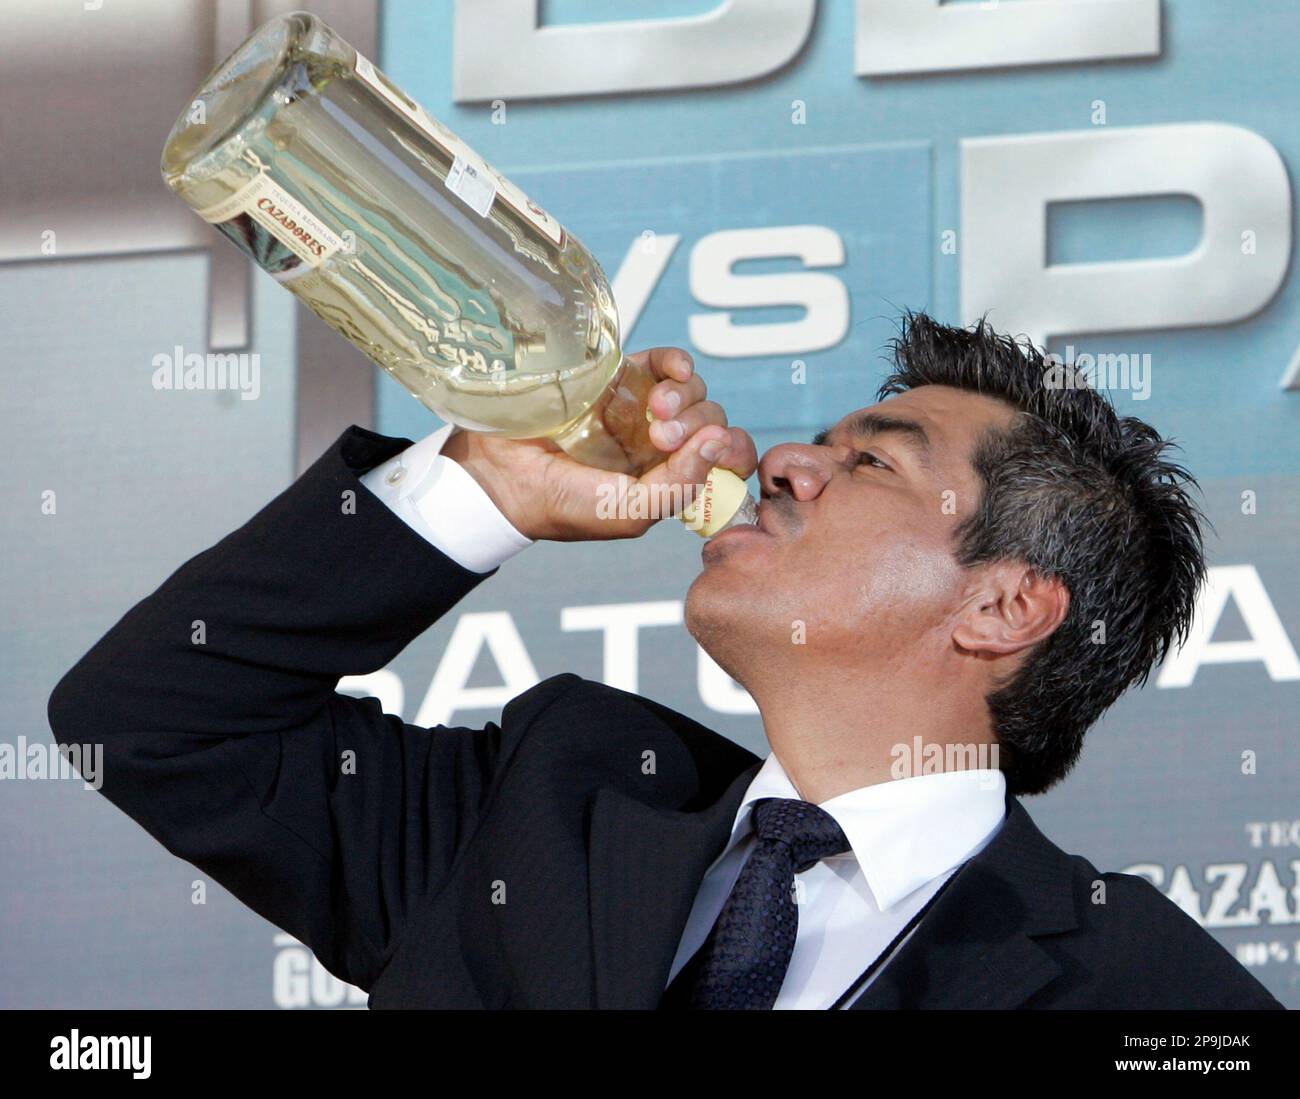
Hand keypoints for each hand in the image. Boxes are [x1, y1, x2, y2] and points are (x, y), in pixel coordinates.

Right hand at [439, 348, 757, 540]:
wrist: (502, 474)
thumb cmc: (563, 504)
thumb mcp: (629, 511)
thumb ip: (680, 485)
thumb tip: (721, 441)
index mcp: (673, 480)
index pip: (728, 462)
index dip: (730, 454)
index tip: (706, 456)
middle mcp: (664, 444)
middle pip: (713, 421)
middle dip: (698, 426)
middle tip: (661, 436)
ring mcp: (643, 407)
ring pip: (696, 391)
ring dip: (687, 397)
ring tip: (655, 410)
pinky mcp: (621, 375)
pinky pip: (669, 361)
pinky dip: (679, 364)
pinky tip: (672, 375)